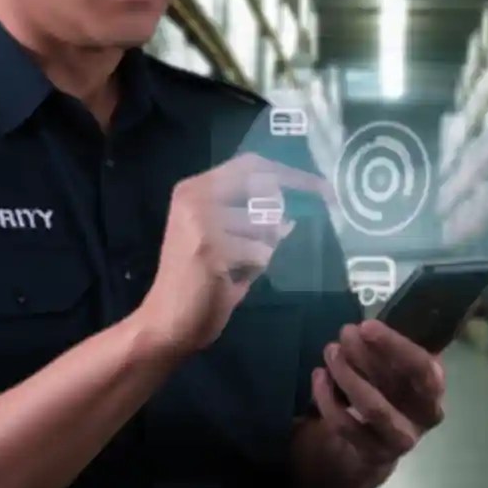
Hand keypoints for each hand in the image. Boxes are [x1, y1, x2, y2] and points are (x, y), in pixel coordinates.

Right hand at [137, 153, 332, 356]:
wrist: (166, 323)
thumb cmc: (197, 283)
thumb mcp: (222, 241)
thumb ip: (252, 222)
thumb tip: (292, 216)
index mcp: (195, 189)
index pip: (251, 165)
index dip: (290, 173)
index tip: (322, 186)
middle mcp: (196, 196)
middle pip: (264, 188)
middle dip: (283, 211)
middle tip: (282, 234)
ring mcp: (202, 221)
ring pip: (267, 225)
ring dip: (263, 249)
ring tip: (239, 267)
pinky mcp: (213, 249)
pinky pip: (261, 252)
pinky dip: (256, 268)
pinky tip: (233, 280)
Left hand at [311, 320, 446, 468]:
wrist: (375, 442)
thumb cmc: (386, 392)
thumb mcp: (391, 368)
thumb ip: (383, 352)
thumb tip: (358, 331)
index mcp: (434, 387)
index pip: (422, 366)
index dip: (395, 345)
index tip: (366, 326)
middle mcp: (425, 415)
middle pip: (397, 386)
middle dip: (366, 355)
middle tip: (344, 333)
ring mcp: (401, 439)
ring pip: (372, 407)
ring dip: (347, 375)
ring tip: (330, 352)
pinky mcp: (375, 454)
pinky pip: (347, 425)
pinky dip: (328, 399)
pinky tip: (320, 377)